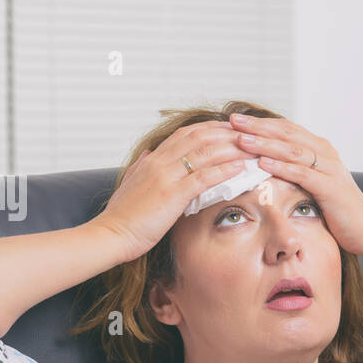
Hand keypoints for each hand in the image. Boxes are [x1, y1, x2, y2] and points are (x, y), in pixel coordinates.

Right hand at [90, 121, 248, 261]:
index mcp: (152, 160)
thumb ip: (141, 167)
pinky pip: (204, 177)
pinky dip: (224, 170)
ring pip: (205, 153)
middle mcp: (160, 162)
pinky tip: (240, 168)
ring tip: (252, 149)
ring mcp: (166, 176)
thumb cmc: (122, 216)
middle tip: (249, 134)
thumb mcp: (131, 184)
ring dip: (232, 149)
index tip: (229, 128)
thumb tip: (148, 153)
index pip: (186, 134)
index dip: (210, 128)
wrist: (110, 234)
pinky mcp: (172, 194)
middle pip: (200, 137)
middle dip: (227, 133)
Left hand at [230, 112, 362, 255]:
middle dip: (258, 127)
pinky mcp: (330, 187)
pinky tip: (263, 164)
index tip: (235, 120)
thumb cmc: (338, 208)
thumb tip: (264, 165)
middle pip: (286, 133)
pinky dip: (282, 167)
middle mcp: (325, 153)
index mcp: (319, 149)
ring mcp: (329, 169)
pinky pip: (302, 173)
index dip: (260, 123)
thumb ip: (295, 171)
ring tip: (241, 140)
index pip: (286, 129)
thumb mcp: (314, 184)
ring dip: (265, 144)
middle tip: (233, 121)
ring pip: (292, 150)